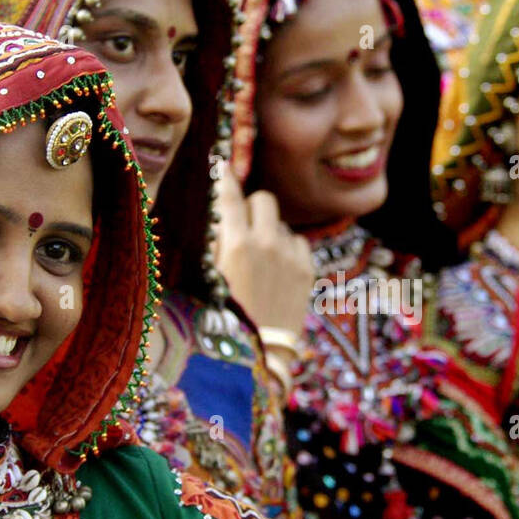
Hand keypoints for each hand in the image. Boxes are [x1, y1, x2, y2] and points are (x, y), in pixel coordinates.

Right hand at [213, 163, 312, 333]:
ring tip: (260, 261)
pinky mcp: (308, 268)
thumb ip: (216, 242)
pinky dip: (288, 249)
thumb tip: (220, 215)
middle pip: (264, 199)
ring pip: (282, 223)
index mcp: (238, 245)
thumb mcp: (210, 277)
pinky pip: (298, 242)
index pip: (231, 197)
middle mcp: (268, 243)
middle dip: (252, 207)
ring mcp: (291, 255)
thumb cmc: (227, 316)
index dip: (225, 178)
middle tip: (243, 226)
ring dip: (270, 232)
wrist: (262, 352)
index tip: (222, 166)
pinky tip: (278, 270)